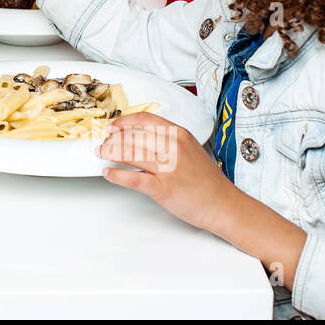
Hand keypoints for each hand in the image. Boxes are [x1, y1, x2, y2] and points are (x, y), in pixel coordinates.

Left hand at [96, 112, 235, 232]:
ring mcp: (168, 168)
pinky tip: (108, 174)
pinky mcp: (163, 188)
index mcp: (179, 134)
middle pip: (132, 136)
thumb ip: (167, 140)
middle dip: (112, 139)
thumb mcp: (189, 148)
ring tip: (102, 155)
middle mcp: (173, 147)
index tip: (112, 127)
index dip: (123, 121)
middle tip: (103, 144)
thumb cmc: (206, 180)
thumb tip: (137, 135)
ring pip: (129, 154)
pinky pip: (133, 178)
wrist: (223, 205)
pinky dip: (116, 175)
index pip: (144, 119)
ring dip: (110, 153)